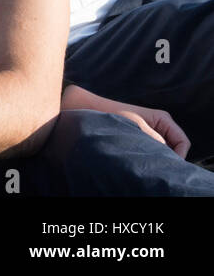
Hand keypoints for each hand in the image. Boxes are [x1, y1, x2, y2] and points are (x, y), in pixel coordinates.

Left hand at [62, 85, 190, 157]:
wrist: (92, 110)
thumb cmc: (113, 115)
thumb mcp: (137, 127)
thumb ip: (154, 140)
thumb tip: (166, 153)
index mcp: (163, 119)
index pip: (182, 142)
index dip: (179, 155)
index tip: (166, 164)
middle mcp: (161, 125)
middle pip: (175, 148)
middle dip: (168, 157)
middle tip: (154, 164)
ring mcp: (152, 131)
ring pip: (164, 150)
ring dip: (157, 156)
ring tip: (144, 160)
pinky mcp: (142, 136)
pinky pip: (153, 149)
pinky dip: (149, 155)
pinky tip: (138, 157)